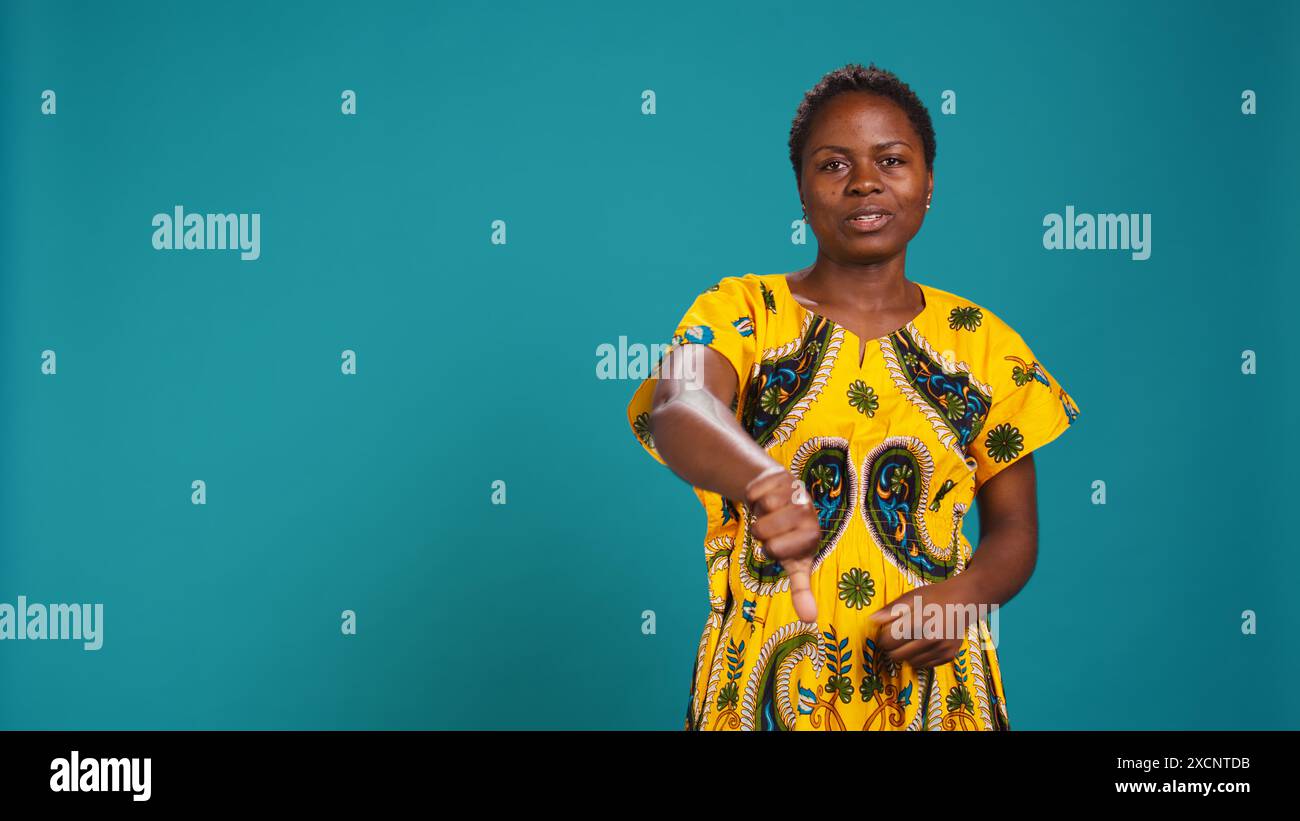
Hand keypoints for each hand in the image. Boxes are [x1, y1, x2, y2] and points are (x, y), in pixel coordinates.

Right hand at [745, 464, 820, 623]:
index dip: (768, 549)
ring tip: (771, 510)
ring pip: (758, 511)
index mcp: (812, 536)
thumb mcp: (796, 562)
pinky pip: (751, 491)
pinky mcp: (780, 475)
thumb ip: (802, 590)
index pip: (773, 552)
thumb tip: (809, 620)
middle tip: (773, 526)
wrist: (782, 498)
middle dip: (760, 530)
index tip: (781, 543)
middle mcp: (808, 513)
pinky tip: (765, 494)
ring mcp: (795, 491)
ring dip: (758, 512)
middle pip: (761, 531)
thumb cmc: (789, 535)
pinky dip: (752, 495)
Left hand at [868, 577, 984, 668]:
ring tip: (912, 638)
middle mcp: (930, 640)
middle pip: (896, 656)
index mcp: (918, 623)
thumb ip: (891, 610)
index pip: (887, 642)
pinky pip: (924, 665)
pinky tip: (923, 643)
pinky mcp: (948, 656)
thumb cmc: (933, 596)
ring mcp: (940, 650)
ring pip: (909, 663)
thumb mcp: (910, 597)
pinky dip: (920, 657)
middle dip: (892, 647)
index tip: (887, 630)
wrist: (963, 601)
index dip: (883, 637)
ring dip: (906, 653)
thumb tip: (872, 620)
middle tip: (897, 636)